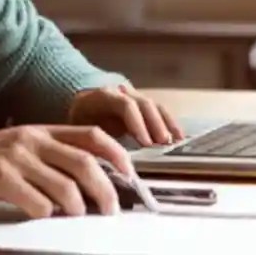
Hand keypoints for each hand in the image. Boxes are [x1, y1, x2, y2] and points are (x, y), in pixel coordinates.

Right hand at [0, 125, 132, 217]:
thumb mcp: (12, 149)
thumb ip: (43, 158)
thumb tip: (79, 183)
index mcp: (37, 130)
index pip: (90, 135)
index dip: (117, 153)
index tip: (130, 173)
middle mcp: (30, 139)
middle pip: (85, 161)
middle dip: (106, 188)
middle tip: (111, 208)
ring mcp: (14, 157)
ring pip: (66, 183)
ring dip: (79, 206)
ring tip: (78, 216)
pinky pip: (36, 200)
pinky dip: (47, 213)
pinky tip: (44, 216)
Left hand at [68, 84, 185, 146]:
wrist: (78, 102)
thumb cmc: (77, 120)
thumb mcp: (78, 128)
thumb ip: (91, 141)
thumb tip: (103, 163)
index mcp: (103, 96)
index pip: (125, 105)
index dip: (138, 123)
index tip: (146, 143)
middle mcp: (122, 92)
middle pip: (144, 104)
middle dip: (155, 125)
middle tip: (163, 144)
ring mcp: (134, 96)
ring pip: (154, 106)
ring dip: (166, 125)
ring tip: (174, 143)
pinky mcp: (142, 105)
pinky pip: (159, 111)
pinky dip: (169, 124)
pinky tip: (178, 137)